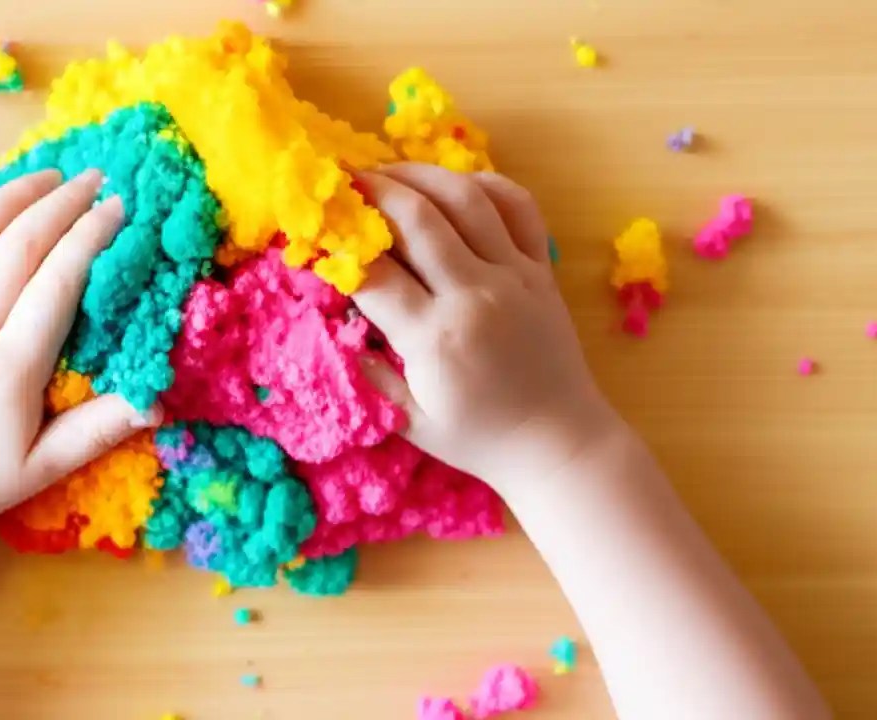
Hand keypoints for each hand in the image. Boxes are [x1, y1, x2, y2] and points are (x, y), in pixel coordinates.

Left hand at [0, 170, 157, 533]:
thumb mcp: (45, 466)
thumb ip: (100, 429)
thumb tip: (158, 402)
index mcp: (9, 369)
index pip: (57, 281)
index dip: (90, 236)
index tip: (119, 209)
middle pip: (17, 245)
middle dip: (61, 203)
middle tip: (96, 178)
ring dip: (10, 195)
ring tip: (47, 177)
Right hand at [352, 164, 617, 491]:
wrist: (558, 443)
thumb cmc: (478, 438)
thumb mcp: (409, 419)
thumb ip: (369, 371)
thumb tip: (332, 324)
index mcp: (435, 337)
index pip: (374, 272)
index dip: (339, 245)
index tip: (318, 230)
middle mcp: (474, 295)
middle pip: (416, 217)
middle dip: (373, 191)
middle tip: (344, 181)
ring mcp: (515, 276)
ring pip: (466, 198)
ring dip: (420, 175)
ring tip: (389, 171)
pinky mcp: (542, 270)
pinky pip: (517, 206)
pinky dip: (485, 184)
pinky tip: (454, 185)